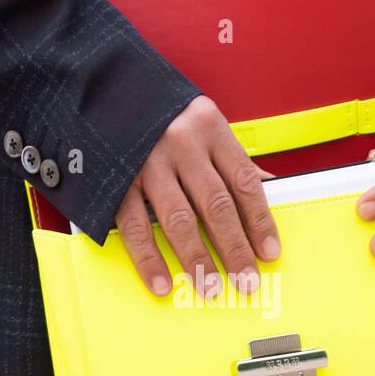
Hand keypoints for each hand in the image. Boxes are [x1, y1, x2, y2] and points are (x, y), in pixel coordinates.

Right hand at [116, 94, 280, 296]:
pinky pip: (135, 226)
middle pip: (216, 204)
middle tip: (247, 281)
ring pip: (179, 218)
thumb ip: (232, 159)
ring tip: (211, 288)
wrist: (104, 88)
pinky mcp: (118, 179)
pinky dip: (149, 258)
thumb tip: (270, 188)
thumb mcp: (203, 124)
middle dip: (234, 248)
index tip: (269, 252)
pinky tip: (162, 282)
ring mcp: (147, 162)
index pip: (243, 181)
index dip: (260, 220)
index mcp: (210, 128)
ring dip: (197, 258)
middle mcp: (181, 143)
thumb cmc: (163, 113)